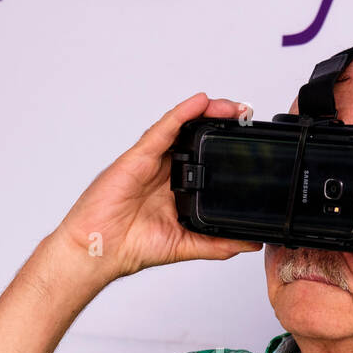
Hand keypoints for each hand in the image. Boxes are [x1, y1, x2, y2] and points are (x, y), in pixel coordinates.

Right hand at [53, 92, 262, 283]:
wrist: (102, 249)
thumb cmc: (132, 245)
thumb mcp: (187, 244)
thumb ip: (218, 244)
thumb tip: (250, 244)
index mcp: (176, 186)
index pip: (204, 156)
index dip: (225, 143)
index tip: (248, 136)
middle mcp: (164, 169)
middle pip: (195, 135)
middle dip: (220, 120)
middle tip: (244, 114)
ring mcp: (151, 161)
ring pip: (181, 127)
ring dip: (206, 112)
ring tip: (229, 106)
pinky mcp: (138, 157)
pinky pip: (162, 130)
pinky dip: (181, 114)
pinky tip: (199, 103)